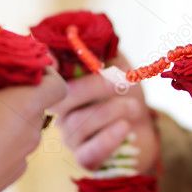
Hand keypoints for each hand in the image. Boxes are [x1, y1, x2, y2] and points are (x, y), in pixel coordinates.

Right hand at [0, 44, 66, 191]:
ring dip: (6, 117)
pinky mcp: (11, 175)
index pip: (57, 84)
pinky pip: (12, 149)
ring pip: (22, 127)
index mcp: (26, 105)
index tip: (21, 68)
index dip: (46, 73)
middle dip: (15, 92)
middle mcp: (33, 131)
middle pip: (36, 103)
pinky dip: (0, 140)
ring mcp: (24, 156)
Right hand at [48, 54, 158, 172]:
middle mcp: (60, 113)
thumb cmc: (126, 91)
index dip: (49, 68)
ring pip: (79, 124)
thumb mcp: (118, 63)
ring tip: (133, 105)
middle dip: (94, 87)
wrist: (145, 126)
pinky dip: (108, 138)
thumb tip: (90, 33)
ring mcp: (70, 137)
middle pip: (62, 100)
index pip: (46, 78)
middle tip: (122, 81)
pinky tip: (125, 127)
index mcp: (64, 87)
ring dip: (112, 110)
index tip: (58, 58)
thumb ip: (103, 50)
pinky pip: (88, 151)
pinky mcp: (85, 158)